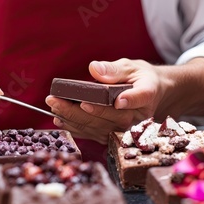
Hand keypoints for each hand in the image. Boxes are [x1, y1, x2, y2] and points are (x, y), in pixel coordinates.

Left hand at [46, 59, 160, 143]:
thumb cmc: (139, 78)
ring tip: (53, 107)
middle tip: (56, 100)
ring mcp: (123, 130)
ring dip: (72, 119)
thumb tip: (95, 69)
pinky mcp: (112, 136)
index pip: (138, 98)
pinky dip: (75, 127)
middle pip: (109, 117)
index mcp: (146, 96)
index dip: (129, 100)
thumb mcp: (132, 67)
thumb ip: (114, 69)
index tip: (118, 101)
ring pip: (97, 128)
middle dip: (79, 110)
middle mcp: (137, 118)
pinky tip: (59, 119)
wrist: (149, 95)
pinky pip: (92, 133)